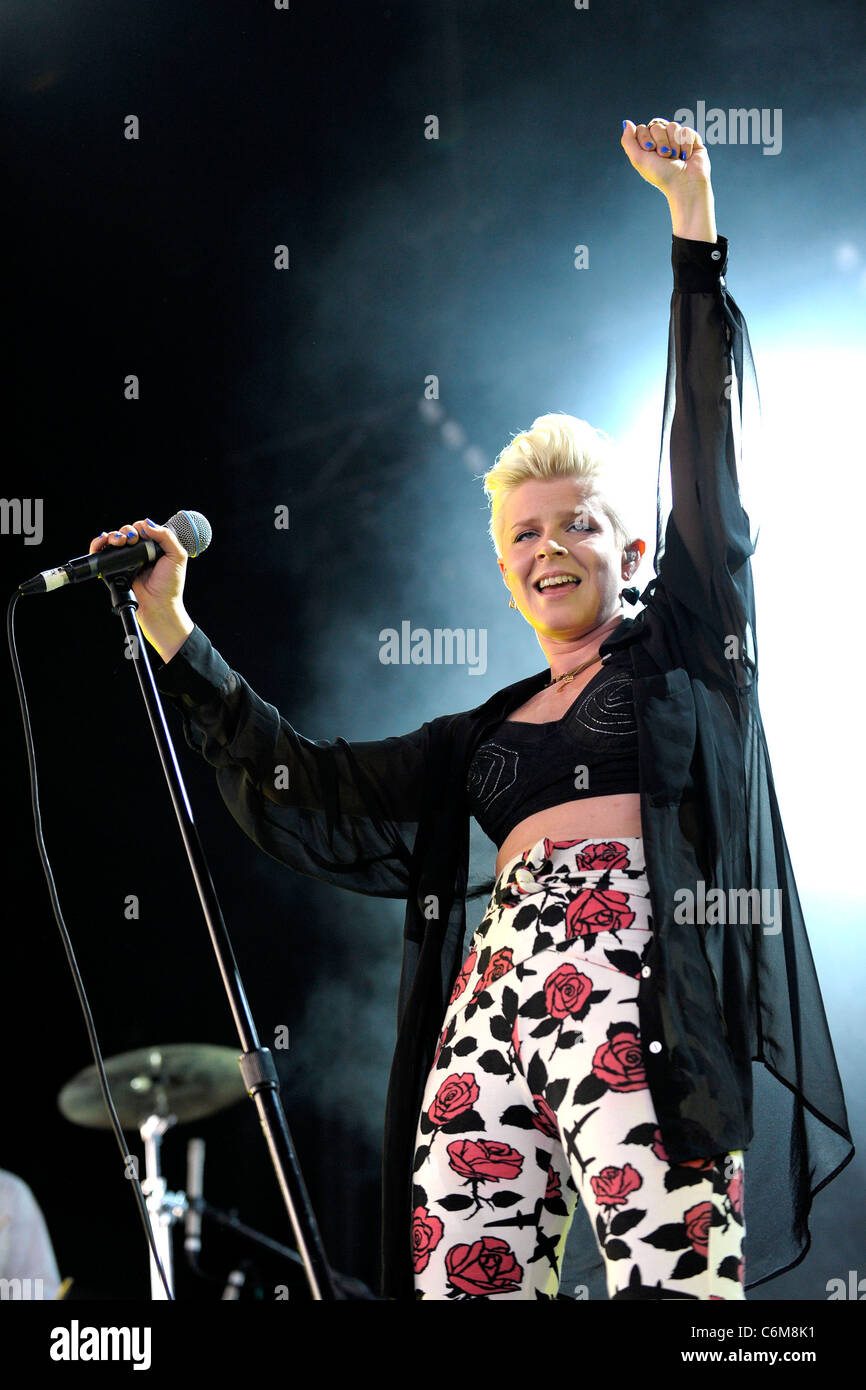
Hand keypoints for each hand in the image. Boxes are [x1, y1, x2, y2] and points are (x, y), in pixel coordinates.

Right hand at [89, 520, 193, 659]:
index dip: (140, 527)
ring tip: (119, 542)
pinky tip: (103, 541)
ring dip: (113, 535)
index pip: (143, 528)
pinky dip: (98, 544)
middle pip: (126, 532)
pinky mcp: (114, 570)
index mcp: (154, 547)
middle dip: (126, 531)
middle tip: (132, 540)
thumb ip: (166, 536)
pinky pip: (101, 554)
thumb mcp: (177, 556)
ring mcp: (126, 561)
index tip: (143, 534)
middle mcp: (139, 552)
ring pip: (113, 540)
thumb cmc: (170, 585)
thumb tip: (147, 523)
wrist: (158, 605)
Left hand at [621, 116, 711, 196]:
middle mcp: (662, 141)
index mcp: (648, 146)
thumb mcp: (638, 159)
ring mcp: (677, 139)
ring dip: (674, 144)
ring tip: (676, 159)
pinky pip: (686, 131)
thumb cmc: (661, 175)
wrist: (684, 183)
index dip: (646, 138)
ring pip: (673, 126)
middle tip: (665, 157)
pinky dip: (685, 145)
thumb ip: (628, 141)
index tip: (650, 151)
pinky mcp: (691, 139)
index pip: (643, 128)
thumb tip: (627, 122)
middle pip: (657, 125)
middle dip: (661, 142)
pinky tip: (685, 157)